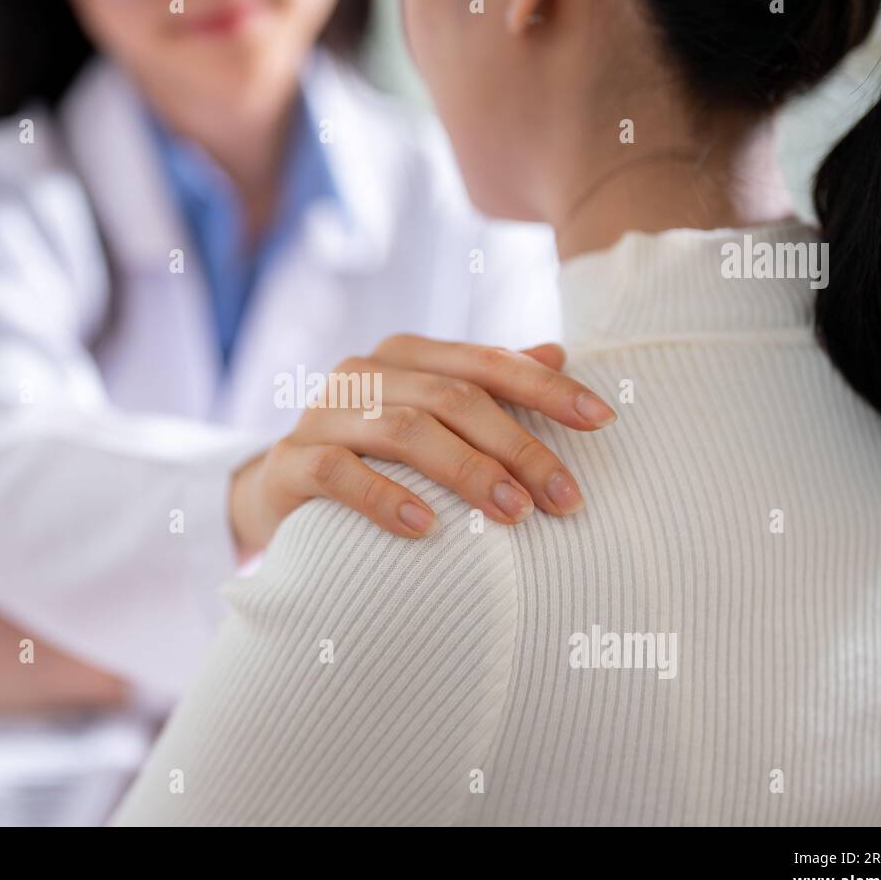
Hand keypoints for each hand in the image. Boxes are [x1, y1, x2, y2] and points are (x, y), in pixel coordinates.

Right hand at [229, 334, 615, 553]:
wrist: (277, 494)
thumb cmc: (370, 455)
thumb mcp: (427, 416)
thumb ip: (483, 385)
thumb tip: (558, 353)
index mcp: (405, 355)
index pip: (486, 362)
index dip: (547, 389)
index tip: (603, 420)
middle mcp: (363, 373)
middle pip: (454, 398)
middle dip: (519, 447)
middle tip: (564, 499)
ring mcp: (323, 415)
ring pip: (406, 430)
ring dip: (468, 472)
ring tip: (514, 515)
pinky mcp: (291, 462)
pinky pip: (340, 472)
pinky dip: (385, 498)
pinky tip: (425, 526)